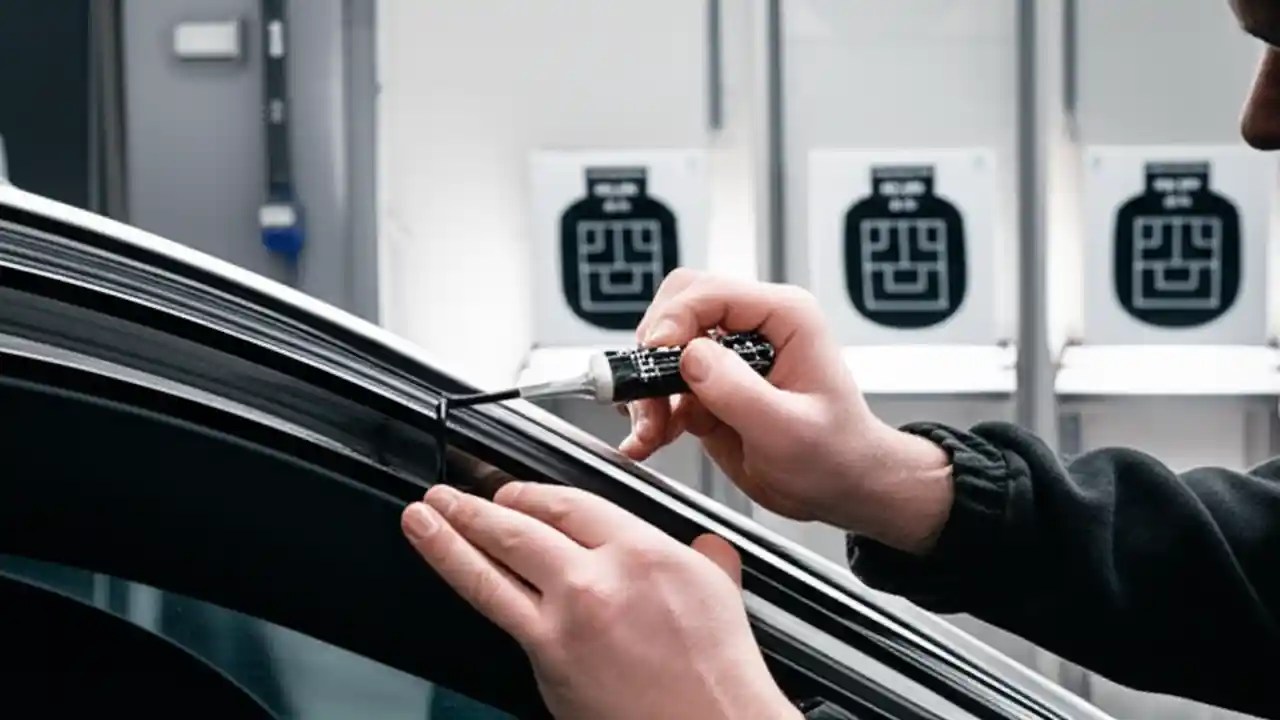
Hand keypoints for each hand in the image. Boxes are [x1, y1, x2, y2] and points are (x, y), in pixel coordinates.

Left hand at [401, 483, 801, 719]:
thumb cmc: (718, 674)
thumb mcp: (721, 591)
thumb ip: (703, 555)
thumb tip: (702, 544)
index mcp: (642, 552)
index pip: (571, 503)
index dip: (533, 493)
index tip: (514, 492)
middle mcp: (598, 579)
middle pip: (523, 527)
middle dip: (478, 506)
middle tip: (450, 494)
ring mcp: (565, 622)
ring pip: (492, 568)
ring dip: (449, 537)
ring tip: (423, 516)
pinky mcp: (546, 662)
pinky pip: (498, 612)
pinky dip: (468, 584)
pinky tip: (458, 575)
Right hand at [621, 269, 953, 553]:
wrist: (842, 487)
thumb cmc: (836, 455)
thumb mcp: (788, 430)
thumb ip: (738, 391)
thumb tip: (690, 357)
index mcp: (785, 318)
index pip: (712, 292)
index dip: (675, 319)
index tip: (656, 355)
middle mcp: (754, 328)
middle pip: (678, 308)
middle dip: (653, 352)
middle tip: (648, 396)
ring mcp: (729, 357)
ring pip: (662, 349)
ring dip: (646, 390)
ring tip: (651, 431)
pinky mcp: (712, 388)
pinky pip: (664, 387)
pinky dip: (650, 411)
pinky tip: (650, 439)